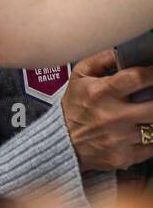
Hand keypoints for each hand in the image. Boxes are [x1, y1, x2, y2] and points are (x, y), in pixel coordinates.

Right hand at [62, 49, 152, 171]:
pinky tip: (145, 128)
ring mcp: (120, 139)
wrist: (64, 142)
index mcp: (100, 93)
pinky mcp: (125, 157)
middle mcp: (111, 117)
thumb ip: (101, 59)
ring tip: (148, 110)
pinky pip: (152, 147)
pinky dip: (152, 137)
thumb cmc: (74, 105)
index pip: (136, 79)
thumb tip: (123, 51)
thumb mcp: (79, 75)